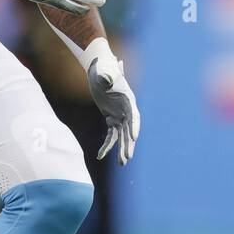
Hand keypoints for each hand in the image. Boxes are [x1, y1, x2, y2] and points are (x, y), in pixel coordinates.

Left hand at [86, 47, 140, 164]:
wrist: (99, 69)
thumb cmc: (103, 69)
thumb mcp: (104, 71)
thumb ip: (107, 76)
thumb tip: (107, 79)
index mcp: (128, 100)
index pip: (134, 115)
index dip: (135, 126)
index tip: (134, 138)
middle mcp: (126, 110)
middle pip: (129, 130)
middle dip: (128, 144)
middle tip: (127, 158)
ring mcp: (119, 115)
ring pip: (121, 136)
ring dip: (121, 149)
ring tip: (122, 164)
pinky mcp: (111, 119)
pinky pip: (110, 135)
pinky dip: (106, 145)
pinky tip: (100, 156)